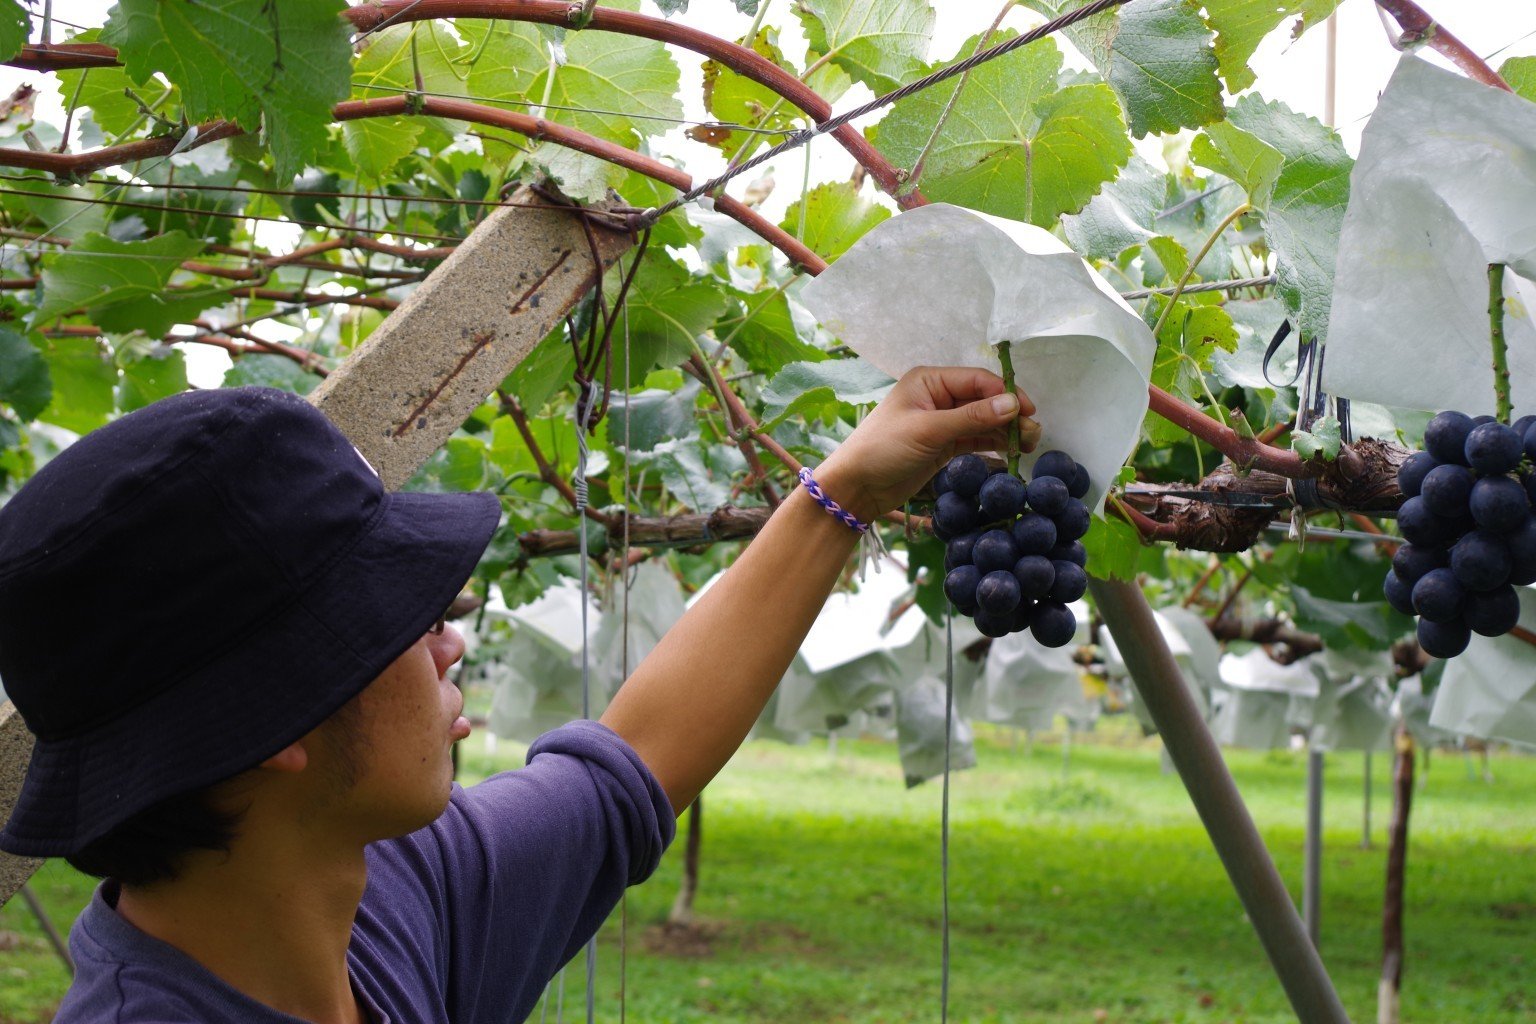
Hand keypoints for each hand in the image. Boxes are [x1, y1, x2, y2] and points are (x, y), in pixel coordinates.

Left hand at [813, 365, 1038, 521]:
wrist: (857, 487)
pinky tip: (1012, 453)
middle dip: (1010, 415)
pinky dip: (994, 445)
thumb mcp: (929, 431)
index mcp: (929, 381)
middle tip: (1033, 434)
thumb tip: (1013, 404)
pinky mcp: (944, 445)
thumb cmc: (883, 449)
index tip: (1028, 411)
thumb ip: (972, 418)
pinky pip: (976, 439)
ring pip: (983, 421)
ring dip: (1006, 431)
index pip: (977, 380)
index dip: (1005, 393)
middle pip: (984, 400)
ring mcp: (942, 421)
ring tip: (1030, 445)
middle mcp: (938, 396)